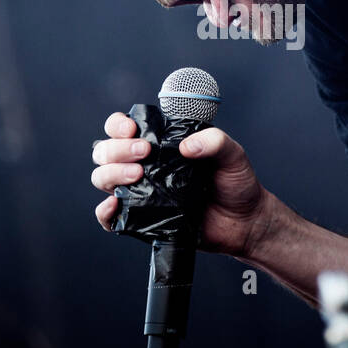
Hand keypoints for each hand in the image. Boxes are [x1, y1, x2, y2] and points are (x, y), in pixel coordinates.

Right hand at [91, 111, 271, 257]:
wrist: (245, 222)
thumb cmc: (236, 183)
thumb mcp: (232, 155)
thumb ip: (215, 141)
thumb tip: (186, 146)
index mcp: (158, 144)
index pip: (121, 128)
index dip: (117, 125)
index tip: (133, 130)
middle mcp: (143, 166)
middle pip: (105, 151)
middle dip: (116, 148)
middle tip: (144, 153)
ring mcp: (140, 193)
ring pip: (102, 178)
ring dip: (111, 173)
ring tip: (137, 175)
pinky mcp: (141, 221)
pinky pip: (109, 218)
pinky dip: (104, 211)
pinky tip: (115, 204)